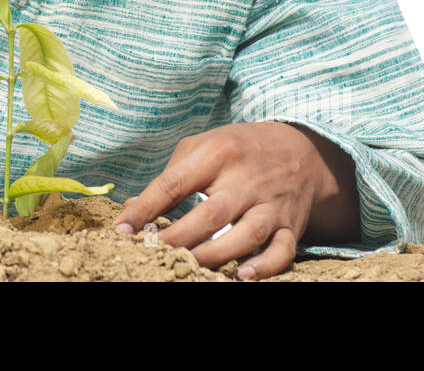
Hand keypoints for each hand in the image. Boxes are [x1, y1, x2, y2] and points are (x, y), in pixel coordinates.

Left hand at [110, 120, 357, 279]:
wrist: (302, 149)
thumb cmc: (239, 149)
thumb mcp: (204, 146)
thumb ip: (171, 176)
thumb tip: (135, 209)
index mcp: (219, 153)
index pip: (175, 183)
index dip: (146, 208)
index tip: (122, 230)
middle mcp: (247, 179)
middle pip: (211, 213)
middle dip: (179, 237)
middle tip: (152, 252)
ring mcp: (271, 204)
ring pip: (246, 234)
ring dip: (216, 255)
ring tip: (188, 266)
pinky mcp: (291, 225)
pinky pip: (282, 251)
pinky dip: (265, 266)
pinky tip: (242, 276)